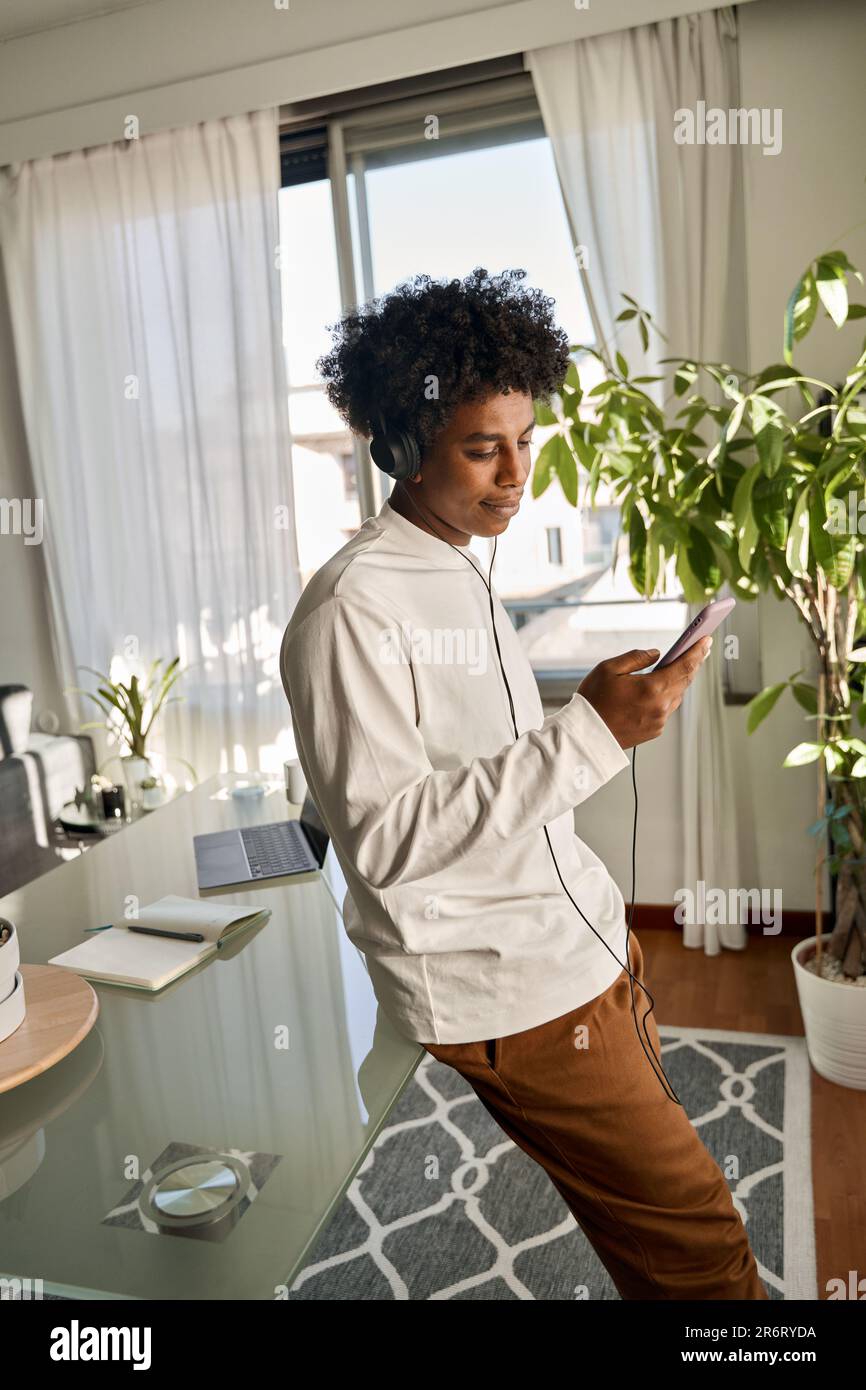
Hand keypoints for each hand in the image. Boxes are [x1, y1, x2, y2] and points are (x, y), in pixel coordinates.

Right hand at [577, 638, 712, 749]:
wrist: (585, 735)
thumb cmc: (593, 701)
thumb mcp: (609, 669)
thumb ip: (636, 657)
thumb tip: (656, 654)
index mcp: (651, 688)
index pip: (684, 666)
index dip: (697, 652)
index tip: (706, 640)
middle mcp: (660, 707)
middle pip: (685, 681)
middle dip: (694, 663)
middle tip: (701, 648)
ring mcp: (659, 721)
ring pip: (677, 695)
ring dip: (679, 680)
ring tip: (680, 666)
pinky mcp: (654, 730)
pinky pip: (666, 709)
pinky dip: (667, 696)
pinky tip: (661, 688)